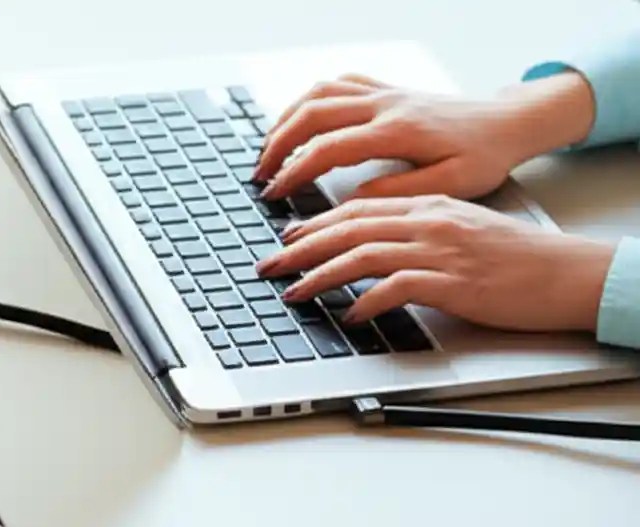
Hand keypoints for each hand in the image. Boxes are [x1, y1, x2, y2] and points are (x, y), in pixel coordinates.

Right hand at [253, 71, 594, 200]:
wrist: (509, 122)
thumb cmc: (485, 156)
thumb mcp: (451, 185)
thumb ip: (399, 192)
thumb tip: (354, 198)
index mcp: (397, 131)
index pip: (328, 149)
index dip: (294, 172)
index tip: (275, 192)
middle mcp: (385, 105)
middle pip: (312, 114)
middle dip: (277, 145)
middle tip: (261, 173)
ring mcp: (385, 92)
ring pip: (318, 93)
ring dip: (286, 119)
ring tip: (270, 148)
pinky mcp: (387, 89)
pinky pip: (337, 83)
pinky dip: (309, 100)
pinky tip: (299, 120)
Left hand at [256, 195, 615, 332]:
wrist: (563, 271)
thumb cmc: (513, 257)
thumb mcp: (458, 228)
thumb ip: (415, 229)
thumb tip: (369, 244)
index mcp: (427, 205)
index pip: (355, 208)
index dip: (314, 224)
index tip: (285, 238)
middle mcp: (428, 222)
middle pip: (348, 228)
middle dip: (300, 249)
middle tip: (269, 266)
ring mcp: (439, 251)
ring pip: (362, 254)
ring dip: (320, 275)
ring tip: (293, 292)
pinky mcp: (452, 283)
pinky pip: (395, 288)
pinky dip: (366, 303)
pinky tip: (349, 317)